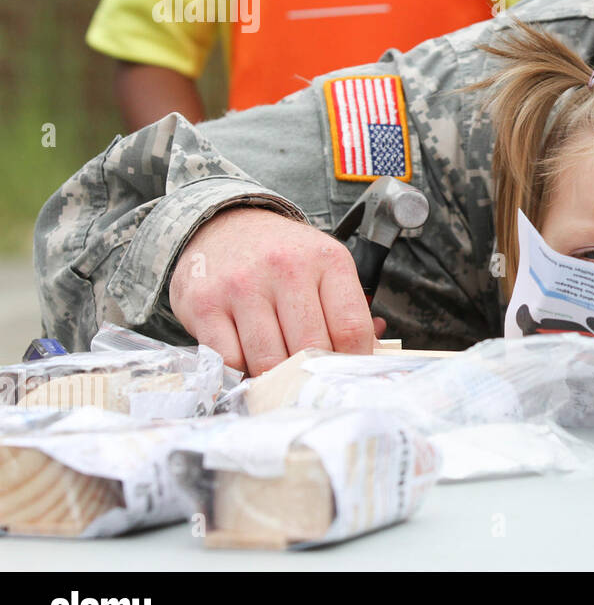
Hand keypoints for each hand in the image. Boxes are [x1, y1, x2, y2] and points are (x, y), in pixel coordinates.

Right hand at [169, 207, 384, 374]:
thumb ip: (350, 311)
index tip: (346, 374)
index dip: (353, 362)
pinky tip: (247, 358)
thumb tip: (376, 354)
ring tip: (279, 373)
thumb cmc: (283, 256)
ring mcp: (243, 286)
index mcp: (327, 261)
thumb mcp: (325, 268)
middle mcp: (286, 268)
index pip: (352, 329)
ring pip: (269, 360)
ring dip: (275, 376)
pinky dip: (240, 369)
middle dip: (312, 372)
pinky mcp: (205, 305)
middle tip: (310, 380)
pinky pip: (230, 360)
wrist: (225, 225)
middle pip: (311, 348)